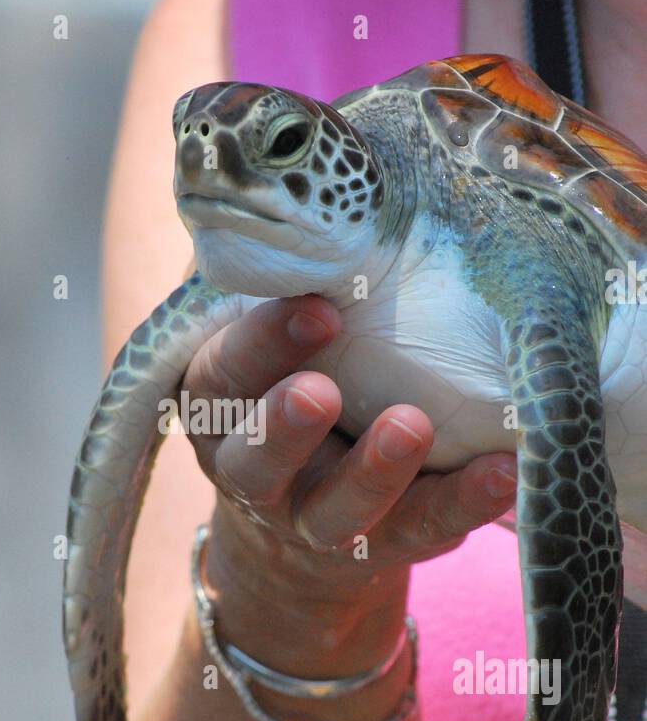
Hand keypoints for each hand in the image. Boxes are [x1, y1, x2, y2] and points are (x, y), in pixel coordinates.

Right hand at [180, 294, 516, 680]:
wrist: (298, 503)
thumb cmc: (290, 376)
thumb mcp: (264, 335)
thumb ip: (276, 282)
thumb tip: (306, 176)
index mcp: (217, 405)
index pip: (225, 374)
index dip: (263, 346)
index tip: (316, 306)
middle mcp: (250, 472)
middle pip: (253, 460)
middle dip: (284, 427)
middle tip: (322, 392)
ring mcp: (311, 519)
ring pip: (332, 512)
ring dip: (372, 472)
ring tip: (412, 427)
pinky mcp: (382, 544)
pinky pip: (420, 530)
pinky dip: (461, 503)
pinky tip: (503, 471)